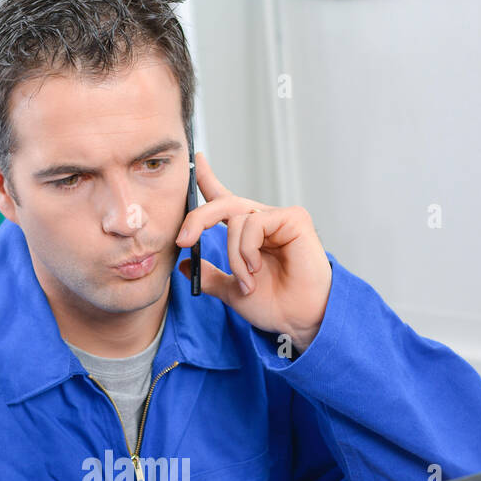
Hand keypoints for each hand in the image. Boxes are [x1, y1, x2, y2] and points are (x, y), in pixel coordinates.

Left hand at [176, 153, 332, 350]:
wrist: (298, 320)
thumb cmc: (275, 306)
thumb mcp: (232, 291)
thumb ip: (211, 276)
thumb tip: (184, 265)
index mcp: (249, 234)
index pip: (225, 200)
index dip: (209, 179)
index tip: (195, 160)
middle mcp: (263, 221)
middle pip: (223, 203)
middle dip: (198, 219)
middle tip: (182, 240)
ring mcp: (279, 219)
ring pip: (236, 218)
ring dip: (233, 255)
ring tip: (247, 280)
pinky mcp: (293, 219)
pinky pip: (254, 223)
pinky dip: (247, 250)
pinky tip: (257, 268)